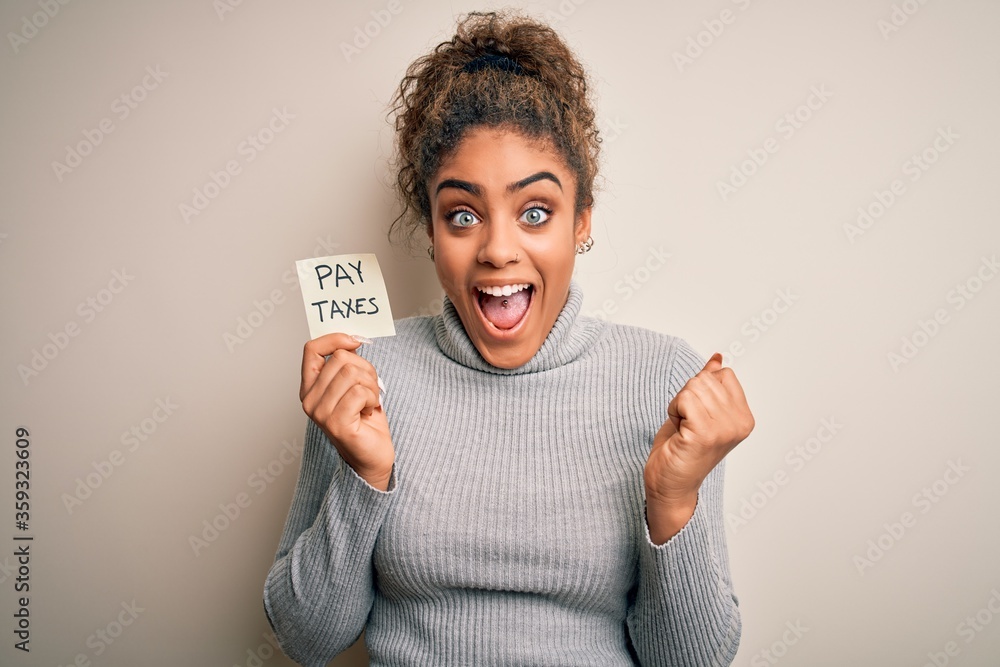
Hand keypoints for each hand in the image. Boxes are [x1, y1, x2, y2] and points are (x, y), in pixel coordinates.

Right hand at [300, 333, 393, 489]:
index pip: (312, 349)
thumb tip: (352, 340)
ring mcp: (321, 413)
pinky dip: (373, 398)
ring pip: (352, 373)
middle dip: (365, 368)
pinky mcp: (336, 423)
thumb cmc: (364, 420)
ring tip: (370, 401)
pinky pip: (360, 392)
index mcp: (310, 388)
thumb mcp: (352, 385)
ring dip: (371, 385)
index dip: (335, 339)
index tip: (356, 342)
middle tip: (370, 388)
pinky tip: (370, 411)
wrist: (373, 456)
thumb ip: (346, 365)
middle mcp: (309, 400)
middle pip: (340, 358)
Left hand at [644, 353, 753, 541]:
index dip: (701, 390)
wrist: (670, 486)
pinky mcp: (705, 434)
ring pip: (693, 387)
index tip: (696, 417)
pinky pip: (684, 399)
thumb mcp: (698, 411)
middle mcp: (740, 423)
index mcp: (744, 417)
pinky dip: (674, 412)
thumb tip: (717, 359)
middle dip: (687, 398)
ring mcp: (725, 429)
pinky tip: (678, 433)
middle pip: (705, 379)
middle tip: (687, 425)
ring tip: (683, 430)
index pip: (722, 375)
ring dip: (679, 406)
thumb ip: (710, 384)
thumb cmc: (681, 450)